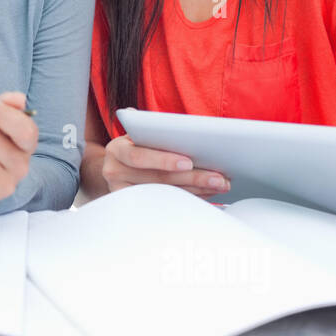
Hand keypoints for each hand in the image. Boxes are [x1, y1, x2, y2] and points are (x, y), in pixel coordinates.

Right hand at [101, 135, 229, 198]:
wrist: (118, 166)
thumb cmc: (137, 144)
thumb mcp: (140, 133)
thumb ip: (154, 129)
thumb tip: (179, 127)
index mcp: (117, 150)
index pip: (138, 156)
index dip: (163, 160)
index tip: (188, 162)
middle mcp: (115, 172)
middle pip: (158, 179)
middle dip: (192, 177)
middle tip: (218, 178)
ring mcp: (123, 193)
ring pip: (166, 194)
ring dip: (197, 190)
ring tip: (220, 184)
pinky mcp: (133, 208)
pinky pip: (165, 205)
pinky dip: (189, 198)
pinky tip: (207, 193)